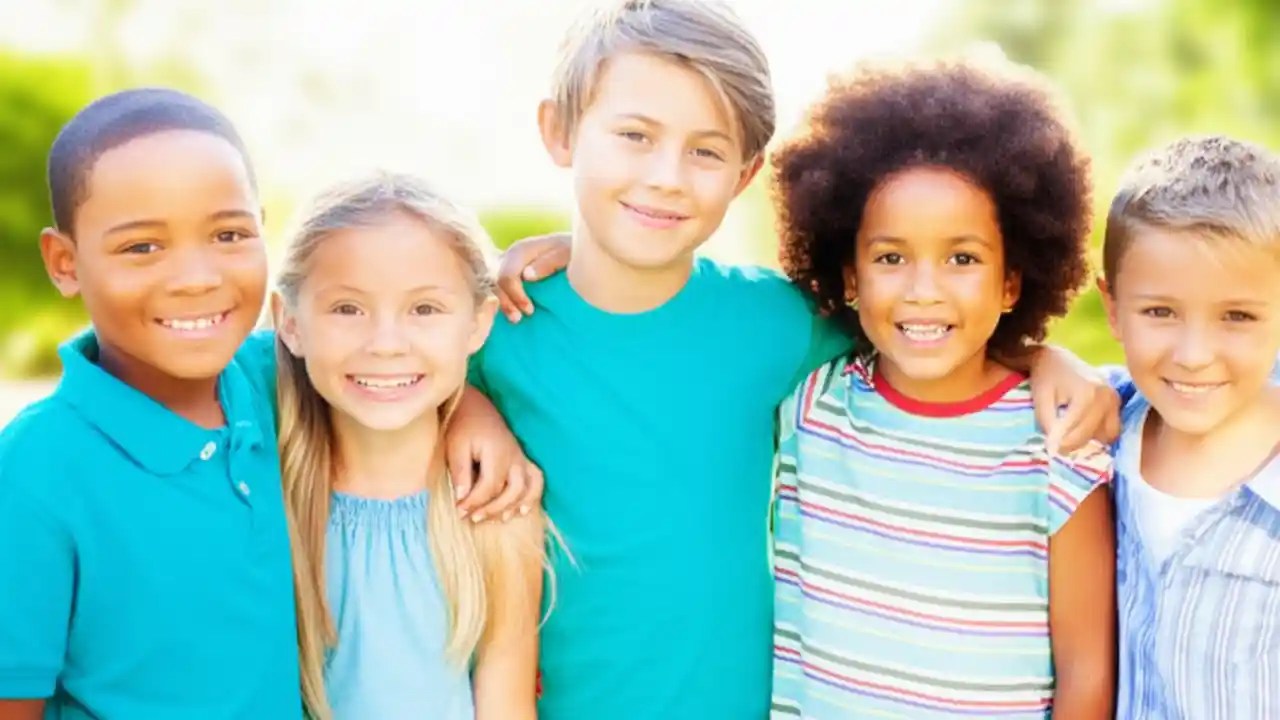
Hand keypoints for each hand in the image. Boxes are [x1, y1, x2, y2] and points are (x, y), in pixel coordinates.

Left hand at [445, 386, 544, 521]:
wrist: (475, 408)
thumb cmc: (463, 427)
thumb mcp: (455, 447)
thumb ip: (460, 473)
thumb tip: (462, 498)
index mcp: (497, 454)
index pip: (489, 487)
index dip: (474, 503)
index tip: (459, 511)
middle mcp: (514, 458)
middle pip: (511, 492)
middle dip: (493, 509)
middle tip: (473, 518)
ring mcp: (521, 459)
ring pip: (527, 488)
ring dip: (514, 506)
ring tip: (499, 520)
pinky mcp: (523, 459)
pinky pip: (536, 480)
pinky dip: (532, 496)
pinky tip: (523, 509)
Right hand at [496, 232, 570, 322]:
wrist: (576, 251)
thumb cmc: (573, 253)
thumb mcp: (566, 254)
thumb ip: (549, 262)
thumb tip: (527, 276)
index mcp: (520, 251)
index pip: (507, 276)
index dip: (515, 295)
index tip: (530, 310)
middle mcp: (509, 258)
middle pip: (497, 283)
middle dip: (506, 302)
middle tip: (518, 319)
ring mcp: (507, 268)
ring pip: (495, 288)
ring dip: (504, 305)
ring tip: (516, 319)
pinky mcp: (511, 279)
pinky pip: (501, 291)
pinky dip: (505, 304)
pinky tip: (514, 314)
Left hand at [1027, 345, 1121, 453]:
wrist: (1056, 358)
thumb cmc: (1045, 377)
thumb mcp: (1040, 399)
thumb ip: (1048, 424)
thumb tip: (1054, 449)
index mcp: (1087, 394)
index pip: (1075, 432)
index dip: (1059, 444)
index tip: (1048, 449)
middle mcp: (1106, 397)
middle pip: (1091, 436)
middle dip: (1071, 444)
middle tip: (1056, 445)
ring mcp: (1115, 399)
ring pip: (1105, 436)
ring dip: (1087, 439)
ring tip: (1069, 432)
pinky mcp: (1117, 402)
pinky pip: (1112, 429)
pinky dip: (1098, 433)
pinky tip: (1081, 427)